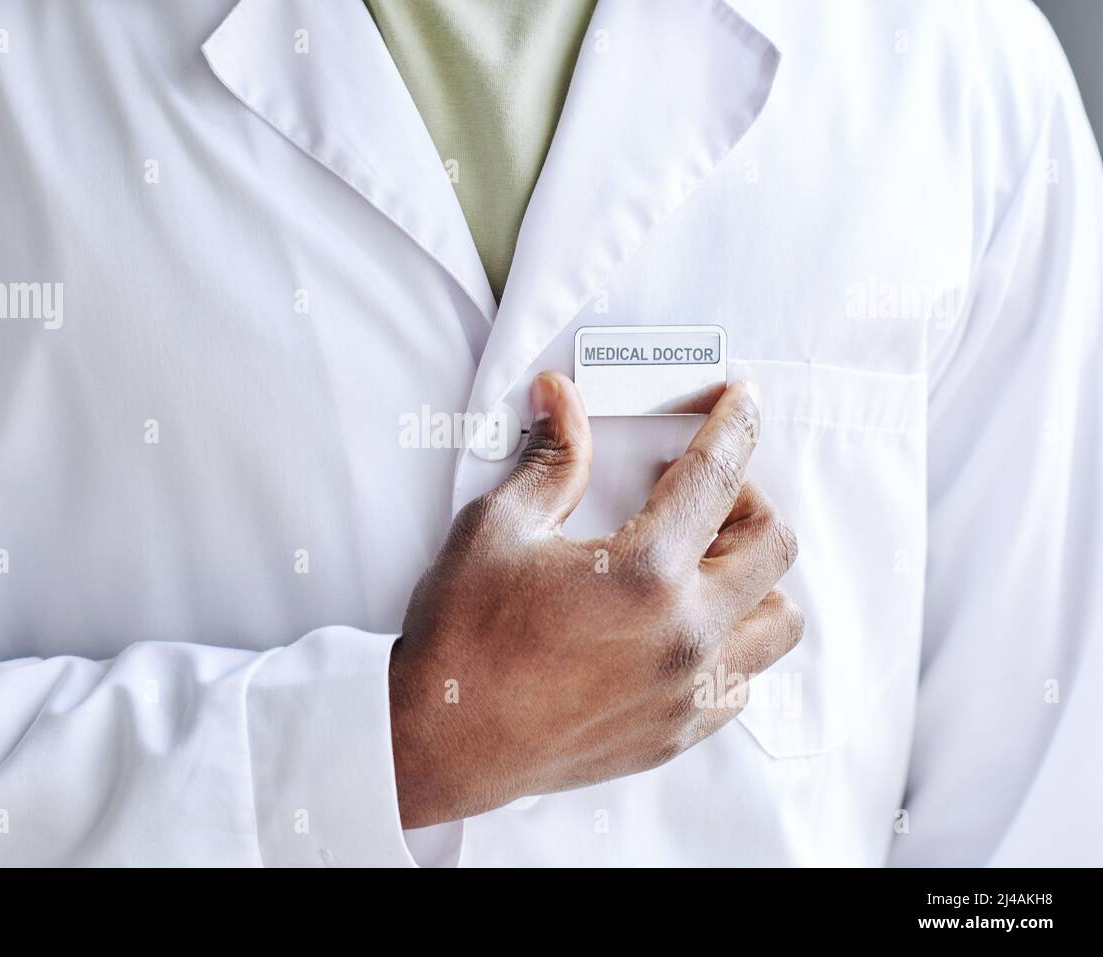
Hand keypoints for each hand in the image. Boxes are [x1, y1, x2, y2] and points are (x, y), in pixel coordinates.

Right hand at [389, 374, 802, 827]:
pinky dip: (733, 644)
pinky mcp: (677, 731)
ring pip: (778, 622)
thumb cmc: (461, 637)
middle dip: (749, 499)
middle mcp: (685, 632)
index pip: (716, 474)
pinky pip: (743, 681)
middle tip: (703, 491)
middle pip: (773, 545)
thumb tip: (560, 401)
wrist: (440, 741)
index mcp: (645, 571)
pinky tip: (684, 627)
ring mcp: (687, 689)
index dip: (735, 424)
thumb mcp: (499, 527)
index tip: (742, 402)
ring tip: (705, 564)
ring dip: (756, 579)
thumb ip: (551, 460)